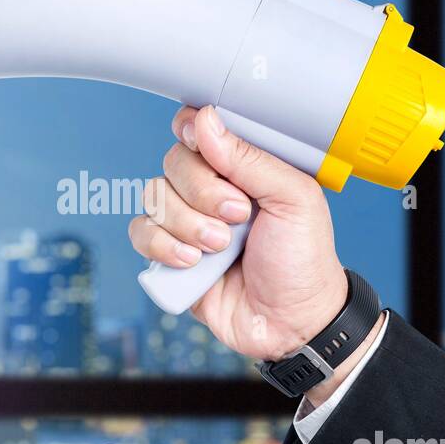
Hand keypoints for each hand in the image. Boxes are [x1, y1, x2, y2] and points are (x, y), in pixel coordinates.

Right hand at [129, 104, 349, 363]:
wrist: (291, 323)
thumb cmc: (303, 260)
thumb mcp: (294, 199)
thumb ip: (250, 158)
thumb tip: (205, 120)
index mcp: (243, 166)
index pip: (200, 128)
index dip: (195, 133)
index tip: (205, 148)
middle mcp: (212, 188)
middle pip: (173, 162)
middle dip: (201, 192)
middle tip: (237, 217)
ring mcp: (188, 221)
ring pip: (153, 197)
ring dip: (186, 224)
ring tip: (220, 247)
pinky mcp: (169, 254)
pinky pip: (141, 233)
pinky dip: (163, 246)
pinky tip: (193, 263)